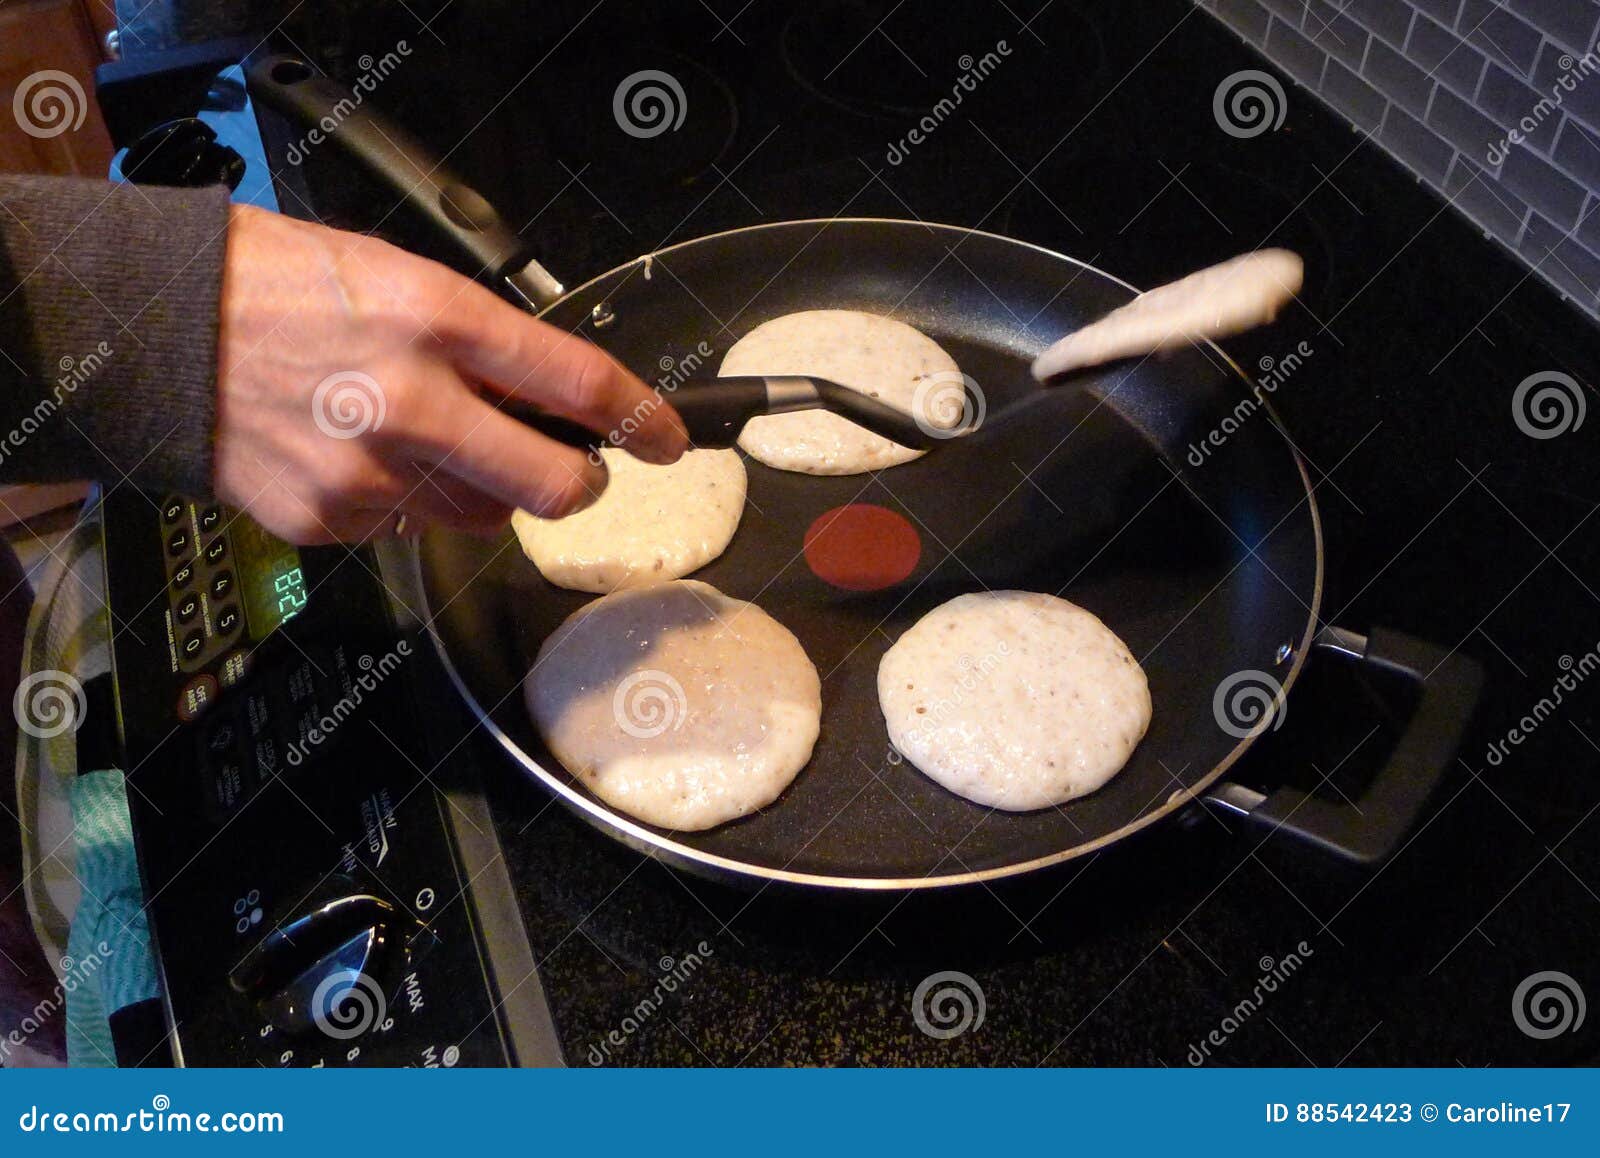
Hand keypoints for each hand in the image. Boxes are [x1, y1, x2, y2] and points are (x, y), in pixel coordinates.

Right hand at [213, 204, 685, 543]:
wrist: (157, 327)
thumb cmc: (278, 286)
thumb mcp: (400, 276)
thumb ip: (484, 342)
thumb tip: (551, 400)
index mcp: (438, 321)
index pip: (579, 386)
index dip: (643, 419)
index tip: (667, 438)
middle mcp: (411, 403)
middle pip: (554, 486)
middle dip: (580, 483)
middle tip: (574, 470)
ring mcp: (369, 472)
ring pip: (484, 517)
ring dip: (484, 490)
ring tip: (425, 437)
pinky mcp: (330, 519)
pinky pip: (410, 528)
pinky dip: (407, 500)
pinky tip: (362, 454)